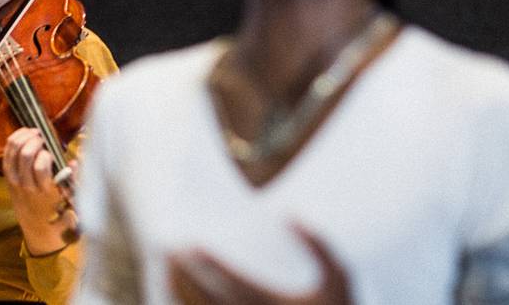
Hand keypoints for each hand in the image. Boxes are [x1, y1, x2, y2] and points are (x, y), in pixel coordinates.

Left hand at [2, 127, 75, 254]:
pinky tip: (22, 134)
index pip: (40, 167)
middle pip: (25, 156)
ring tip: (33, 132)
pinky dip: (13, 141)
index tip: (50, 153)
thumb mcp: (67, 197)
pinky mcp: (7, 176)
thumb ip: (72, 179)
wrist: (35, 224)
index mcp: (44, 191)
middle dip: (34, 141)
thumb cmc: (55, 207)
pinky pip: (6, 154)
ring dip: (23, 137)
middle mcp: (26, 185)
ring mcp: (14, 180)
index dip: (45, 155)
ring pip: (13, 152)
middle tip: (42, 137)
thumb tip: (74, 161)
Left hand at [166, 224, 351, 304]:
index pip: (236, 285)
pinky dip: (191, 304)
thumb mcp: (341, 278)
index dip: (212, 265)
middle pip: (210, 300)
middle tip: (167, 248)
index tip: (189, 243)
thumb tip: (290, 213)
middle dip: (186, 274)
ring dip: (182, 292)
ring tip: (168, 267)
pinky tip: (178, 288)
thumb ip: (319, 246)